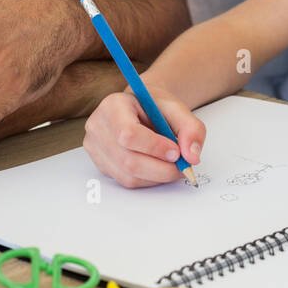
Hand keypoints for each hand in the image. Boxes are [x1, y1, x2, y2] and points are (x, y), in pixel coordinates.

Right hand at [83, 84, 204, 187]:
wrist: (140, 108)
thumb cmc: (154, 107)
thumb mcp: (177, 109)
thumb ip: (191, 129)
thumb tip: (192, 157)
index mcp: (113, 105)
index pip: (128, 133)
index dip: (154, 147)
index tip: (176, 152)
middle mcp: (98, 126)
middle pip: (128, 160)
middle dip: (160, 168)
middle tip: (181, 167)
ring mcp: (95, 147)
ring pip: (128, 175)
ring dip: (156, 176)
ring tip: (172, 167)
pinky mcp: (100, 164)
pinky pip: (126, 181)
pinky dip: (148, 180)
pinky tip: (158, 168)